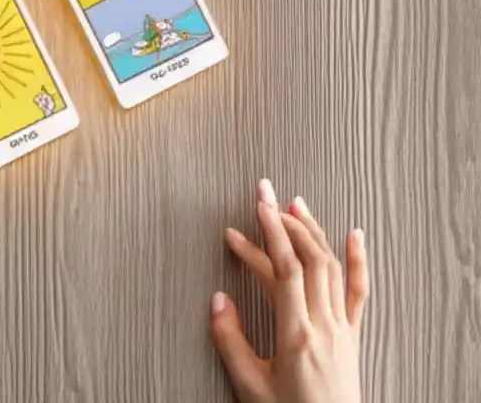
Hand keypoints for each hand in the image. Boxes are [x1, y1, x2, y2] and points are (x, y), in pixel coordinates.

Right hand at [213, 179, 367, 402]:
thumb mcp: (249, 384)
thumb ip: (230, 340)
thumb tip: (218, 299)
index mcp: (296, 335)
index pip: (282, 272)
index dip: (263, 238)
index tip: (244, 217)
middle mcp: (324, 325)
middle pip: (308, 260)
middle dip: (284, 222)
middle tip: (263, 193)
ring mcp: (342, 329)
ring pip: (331, 267)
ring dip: (311, 231)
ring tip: (293, 205)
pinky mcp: (351, 336)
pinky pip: (358, 292)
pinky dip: (357, 259)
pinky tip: (354, 235)